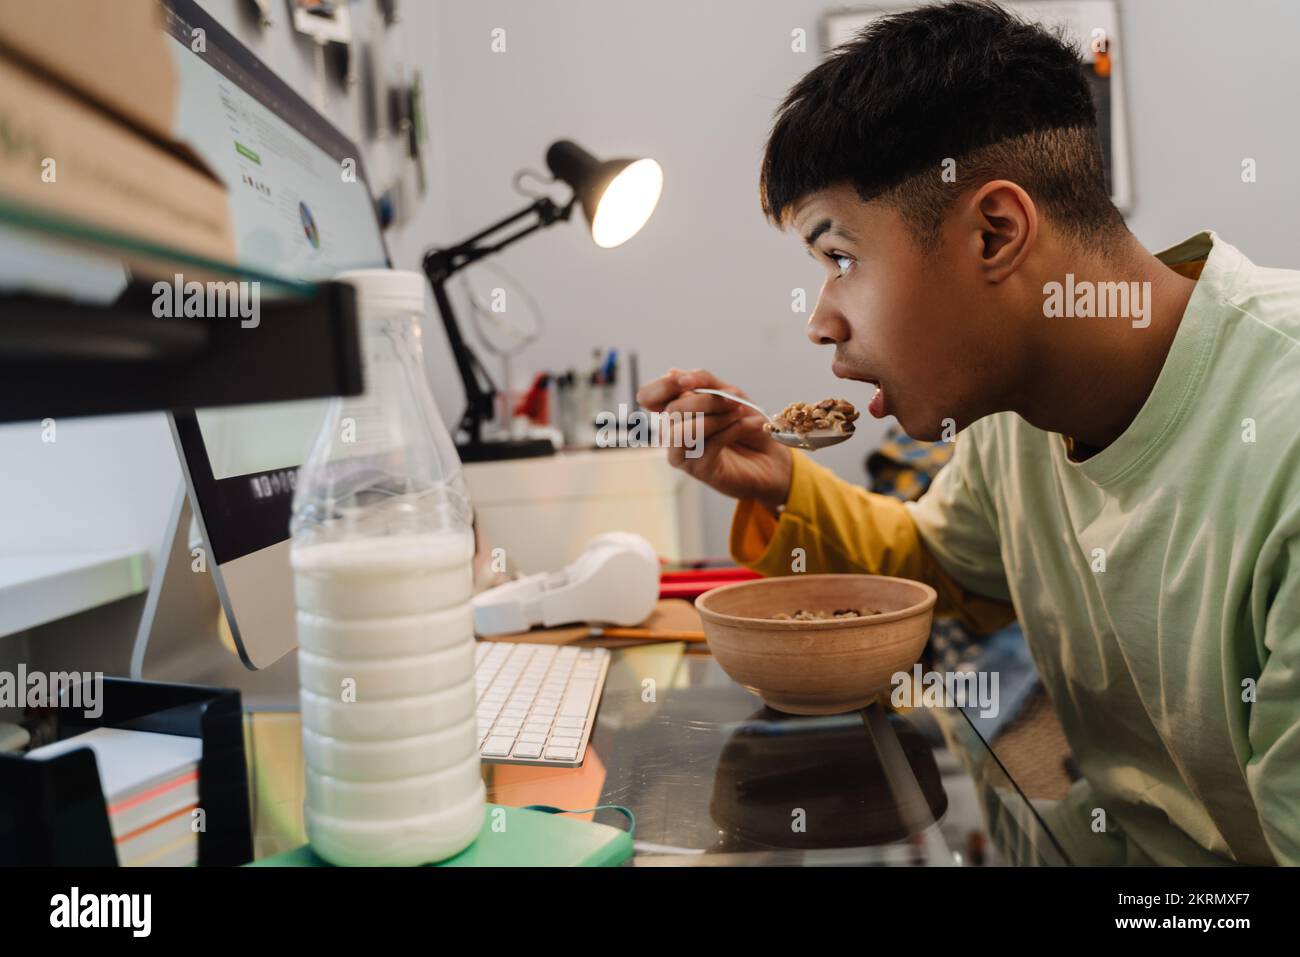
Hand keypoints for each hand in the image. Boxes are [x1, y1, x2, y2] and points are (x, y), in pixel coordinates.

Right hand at [635, 367, 791, 509]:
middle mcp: (673, 432)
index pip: (648, 396)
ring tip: (740, 412)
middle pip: (672, 410)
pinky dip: (732, 430)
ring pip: (683, 431)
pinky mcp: (700, 470)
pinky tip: (750, 424)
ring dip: (716, 417)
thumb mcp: (728, 393)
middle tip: (734, 398)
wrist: (772, 456)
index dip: (662, 386)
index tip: (688, 381)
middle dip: (706, 400)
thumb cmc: (746, 423)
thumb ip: (704, 382)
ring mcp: (684, 453)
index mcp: (675, 410)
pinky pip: (708, 445)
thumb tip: (672, 372)